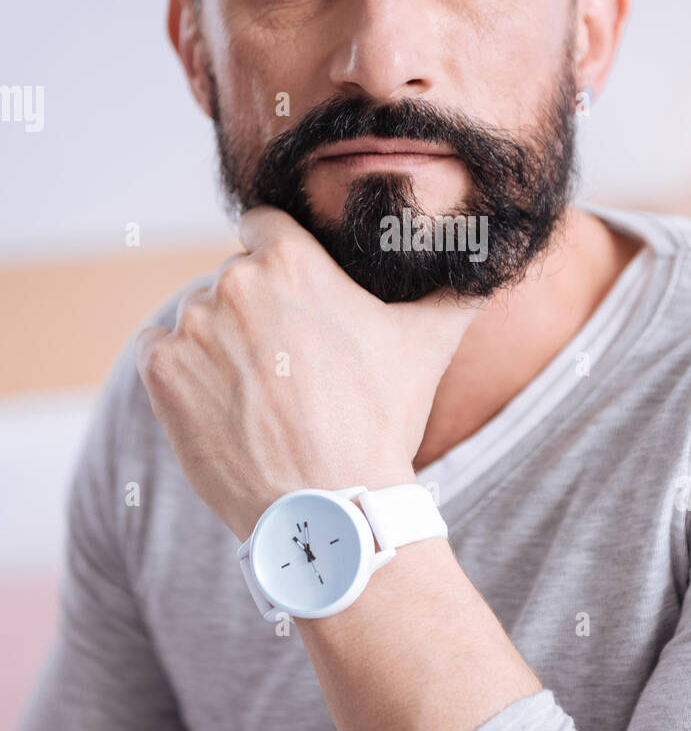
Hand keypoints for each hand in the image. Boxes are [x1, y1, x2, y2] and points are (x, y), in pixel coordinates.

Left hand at [134, 206, 479, 538]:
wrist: (328, 506)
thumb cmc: (380, 420)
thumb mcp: (428, 344)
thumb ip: (456, 289)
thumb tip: (491, 263)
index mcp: (289, 259)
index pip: (262, 225)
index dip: (278, 257)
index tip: (290, 294)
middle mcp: (233, 281)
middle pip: (233, 277)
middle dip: (256, 310)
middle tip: (289, 363)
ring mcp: (192, 327)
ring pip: (198, 316)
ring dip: (220, 343)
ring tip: (260, 393)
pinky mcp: (162, 372)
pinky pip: (159, 349)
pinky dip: (182, 371)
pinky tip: (221, 403)